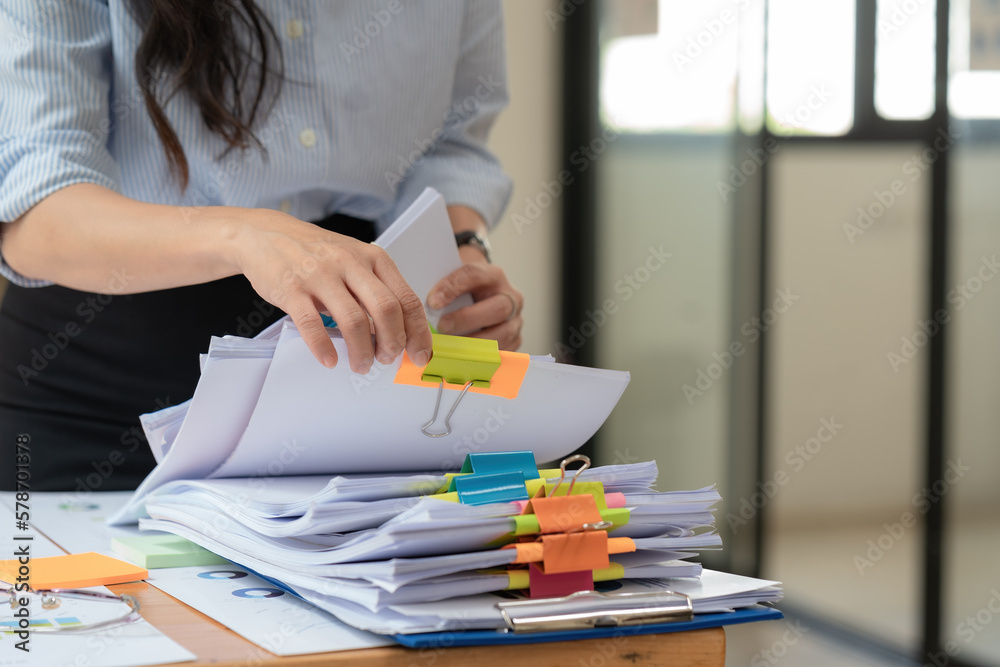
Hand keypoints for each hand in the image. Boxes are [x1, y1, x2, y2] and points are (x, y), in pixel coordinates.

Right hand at [234, 210, 432, 371]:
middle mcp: (350, 263)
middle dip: (392, 343)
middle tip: (387, 359)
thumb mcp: (354, 261)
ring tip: (361, 364)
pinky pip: (312, 324)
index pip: (406, 298)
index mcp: (373, 258)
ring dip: (361, 351)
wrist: (265, 235)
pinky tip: (329, 360)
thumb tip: (398, 332)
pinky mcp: (292, 288)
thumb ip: (374, 290)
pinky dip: (324, 348)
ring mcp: (320, 275)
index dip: (417, 332)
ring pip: (353, 321)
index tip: (420, 354)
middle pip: (386, 310)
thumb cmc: (316, 253)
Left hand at [429, 244, 523, 350]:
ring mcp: (515, 319)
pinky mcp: (515, 339)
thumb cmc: (464, 290)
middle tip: (442, 327)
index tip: (433, 301)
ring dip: (475, 342)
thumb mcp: (455, 281)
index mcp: (493, 275)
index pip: (474, 275)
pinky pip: (503, 351)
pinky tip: (463, 358)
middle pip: (497, 307)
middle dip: (467, 319)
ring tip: (451, 348)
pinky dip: (483, 357)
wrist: (483, 295)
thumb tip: (417, 307)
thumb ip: (441, 289)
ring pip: (502, 333)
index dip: (453, 287)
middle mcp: (510, 296)